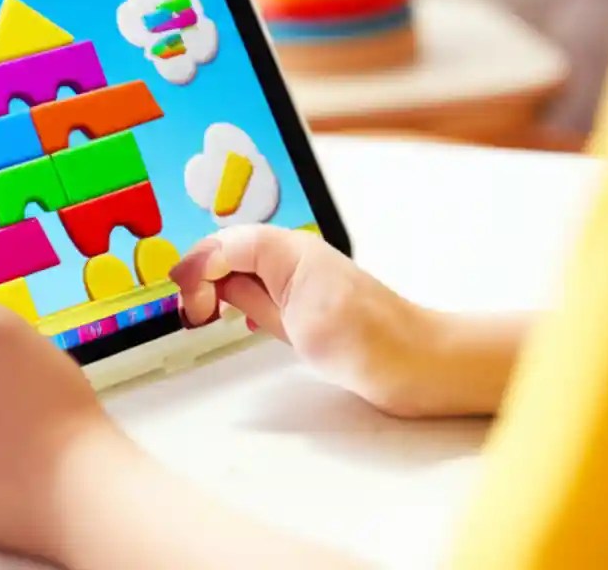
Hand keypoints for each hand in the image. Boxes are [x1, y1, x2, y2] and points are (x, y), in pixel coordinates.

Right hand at [169, 226, 519, 416]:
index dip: (196, 271)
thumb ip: (249, 294)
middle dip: (199, 276)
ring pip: (237, 266)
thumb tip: (210, 279)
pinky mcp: (303, 299)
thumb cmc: (370, 341)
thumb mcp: (297, 320)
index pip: (221, 244)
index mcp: (287, 249)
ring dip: (214, 286)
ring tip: (203, 316)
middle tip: (194, 315)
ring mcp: (297, 275)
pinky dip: (236, 297)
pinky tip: (234, 318)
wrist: (417, 363)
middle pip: (224, 250)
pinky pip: (256, 285)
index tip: (190, 307)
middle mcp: (290, 255)